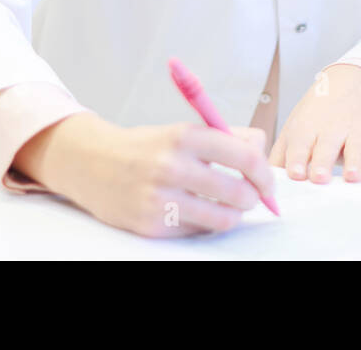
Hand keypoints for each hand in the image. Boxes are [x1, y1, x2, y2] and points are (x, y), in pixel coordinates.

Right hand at [13, 113, 274, 237]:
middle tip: (251, 197)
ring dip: (233, 215)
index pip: (244, 156)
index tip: (267, 181)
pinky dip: (204, 223)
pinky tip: (196, 211)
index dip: (264, 172)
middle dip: (253, 198)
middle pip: (238, 193)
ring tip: (229, 207)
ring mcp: (159, 198)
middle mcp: (171, 166)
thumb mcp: (184, 131)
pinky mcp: (151, 224)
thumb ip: (226, 136)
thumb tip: (261, 148)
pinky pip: (197, 230)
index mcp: (184, 136)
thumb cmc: (147, 147)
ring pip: (222, 219)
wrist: (93, 164)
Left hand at [268, 64, 360, 182]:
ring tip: (351, 177)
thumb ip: (281, 156)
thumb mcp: (295, 127)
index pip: (300, 143)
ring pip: (356, 148)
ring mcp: (358, 132)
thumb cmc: (318, 113)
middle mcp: (333, 127)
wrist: (351, 83)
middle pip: (327, 146)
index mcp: (308, 127)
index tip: (295, 174)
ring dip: (354, 163)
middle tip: (319, 178)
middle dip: (323, 162)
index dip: (296, 158)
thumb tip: (266, 181)